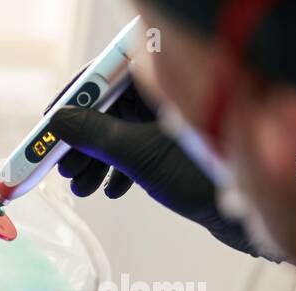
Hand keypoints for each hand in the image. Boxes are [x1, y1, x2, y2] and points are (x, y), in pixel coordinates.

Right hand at [46, 84, 265, 256]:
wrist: (246, 211)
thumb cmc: (204, 175)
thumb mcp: (138, 155)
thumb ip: (94, 135)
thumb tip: (58, 122)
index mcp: (164, 78)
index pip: (105, 73)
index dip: (73, 100)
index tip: (49, 126)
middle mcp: (169, 90)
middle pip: (108, 105)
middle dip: (82, 141)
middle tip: (62, 168)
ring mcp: (173, 116)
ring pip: (120, 130)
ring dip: (96, 160)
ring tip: (82, 188)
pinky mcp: (177, 142)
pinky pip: (137, 146)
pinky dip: (119, 167)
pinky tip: (114, 191)